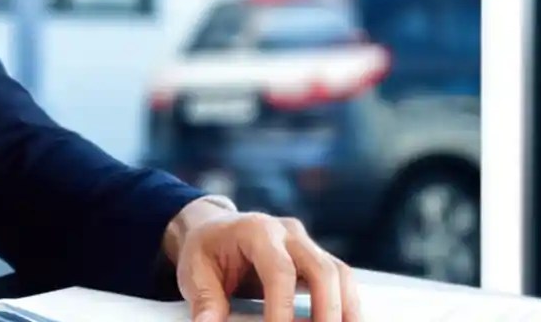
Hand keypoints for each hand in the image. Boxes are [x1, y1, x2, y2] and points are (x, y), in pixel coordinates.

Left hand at [164, 200, 362, 321]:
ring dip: (346, 310)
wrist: (214, 228)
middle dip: (327, 310)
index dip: (283, 308)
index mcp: (257, 230)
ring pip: (340, 274)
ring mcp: (306, 244)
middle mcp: (288, 233)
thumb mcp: (194, 271)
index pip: (280, 270)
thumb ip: (205, 301)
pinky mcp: (315, 258)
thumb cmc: (205, 248)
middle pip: (323, 269)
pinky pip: (341, 280)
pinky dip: (346, 306)